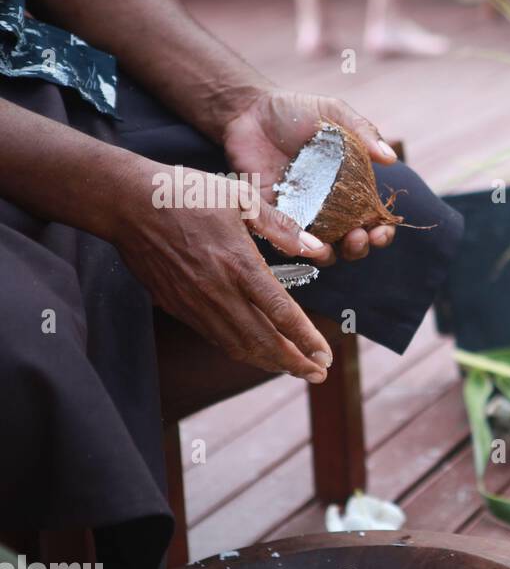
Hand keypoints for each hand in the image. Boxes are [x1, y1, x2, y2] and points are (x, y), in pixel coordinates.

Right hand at [116, 160, 333, 381]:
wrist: (125, 202)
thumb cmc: (185, 194)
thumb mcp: (241, 199)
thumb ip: (281, 227)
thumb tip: (316, 249)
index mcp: (239, 264)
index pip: (281, 313)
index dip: (306, 340)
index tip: (325, 357)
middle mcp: (218, 291)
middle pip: (263, 342)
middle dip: (295, 364)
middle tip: (319, 374)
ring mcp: (194, 303)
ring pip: (238, 346)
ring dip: (269, 363)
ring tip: (295, 368)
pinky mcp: (176, 307)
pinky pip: (215, 338)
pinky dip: (242, 350)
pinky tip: (258, 351)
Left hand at [222, 89, 398, 261]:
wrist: (249, 110)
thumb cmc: (295, 109)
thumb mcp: (334, 113)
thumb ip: (364, 132)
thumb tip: (391, 158)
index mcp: (351, 187)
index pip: (373, 218)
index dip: (382, 230)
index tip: (381, 229)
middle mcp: (329, 206)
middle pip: (352, 241)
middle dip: (360, 247)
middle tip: (359, 237)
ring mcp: (301, 213)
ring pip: (321, 248)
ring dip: (332, 254)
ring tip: (333, 246)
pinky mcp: (273, 215)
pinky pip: (285, 240)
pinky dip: (295, 248)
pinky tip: (302, 245)